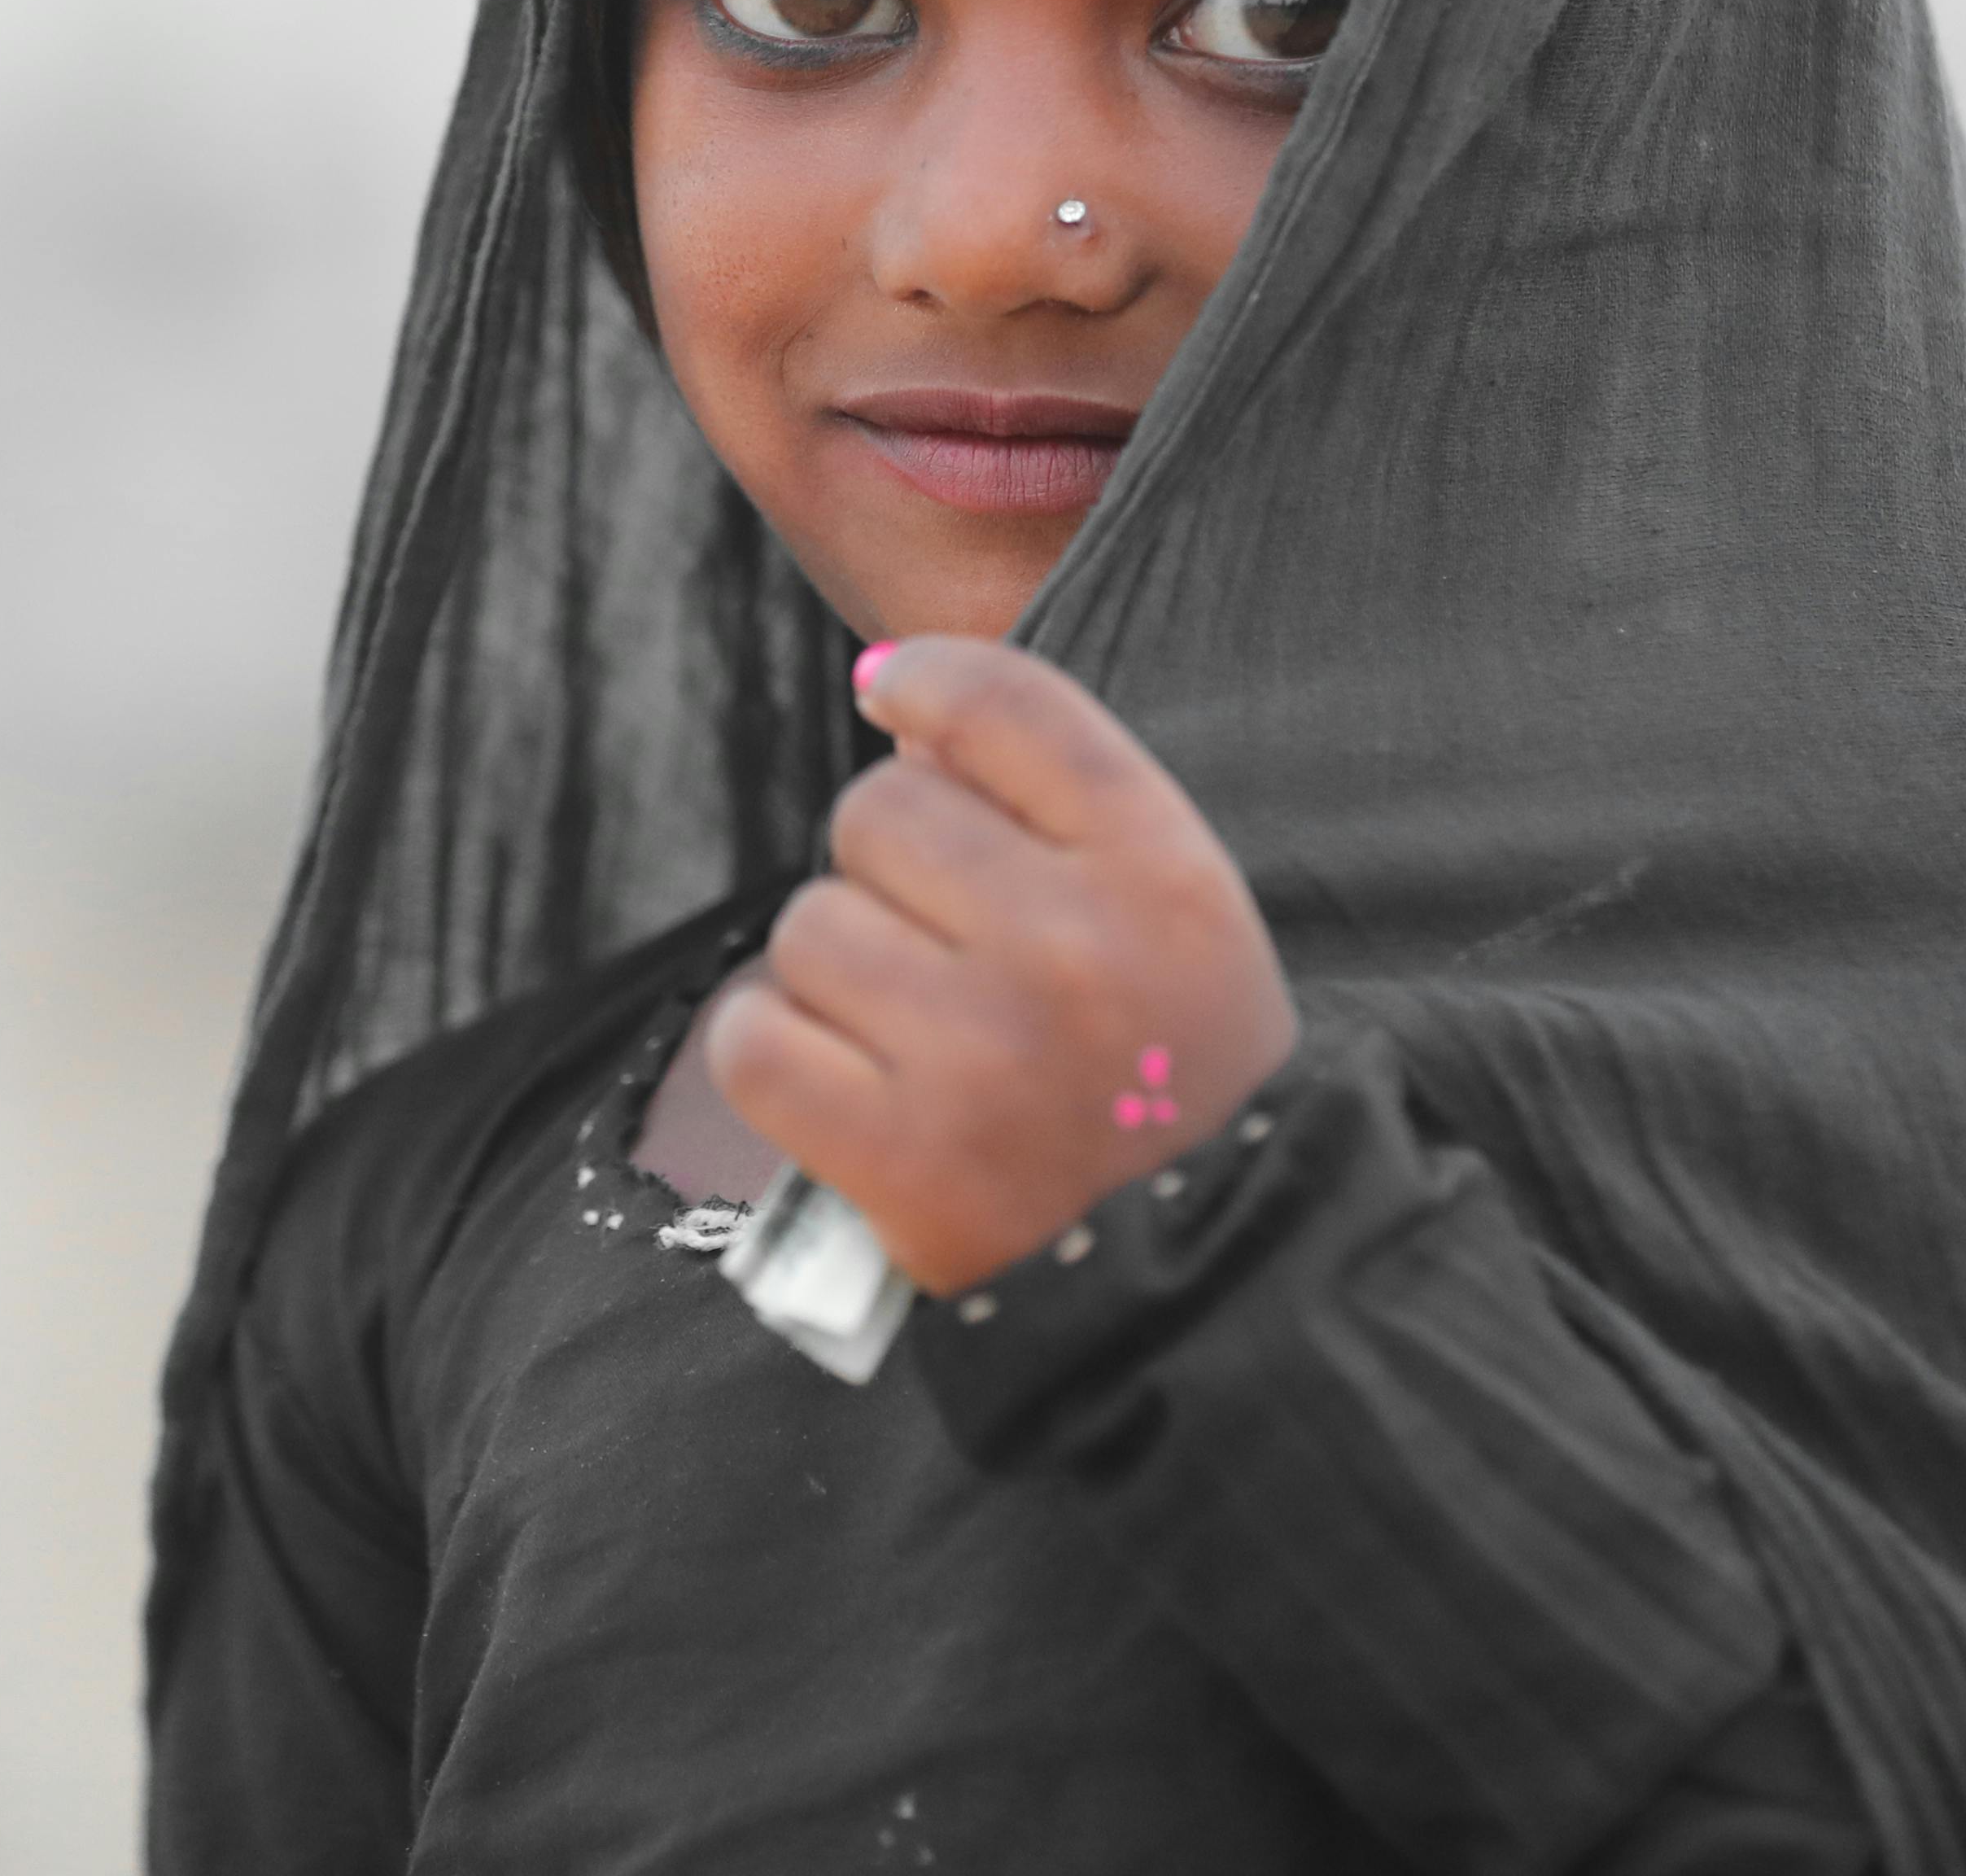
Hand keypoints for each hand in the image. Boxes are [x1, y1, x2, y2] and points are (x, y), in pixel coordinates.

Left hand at [704, 635, 1296, 1292]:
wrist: (1211, 1286)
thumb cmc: (1170, 1079)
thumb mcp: (1177, 915)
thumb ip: (1060, 797)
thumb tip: (887, 693)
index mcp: (1165, 872)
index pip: (1003, 703)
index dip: (923, 679)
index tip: (890, 694)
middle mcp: (1075, 947)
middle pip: (877, 811)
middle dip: (887, 870)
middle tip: (943, 950)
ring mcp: (982, 1053)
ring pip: (808, 927)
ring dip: (833, 973)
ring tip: (909, 1037)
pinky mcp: (901, 1157)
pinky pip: (754, 1042)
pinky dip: (773, 1057)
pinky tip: (835, 1084)